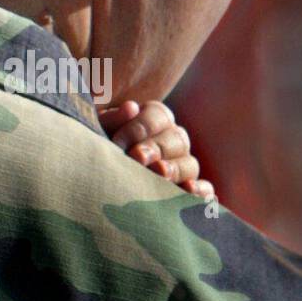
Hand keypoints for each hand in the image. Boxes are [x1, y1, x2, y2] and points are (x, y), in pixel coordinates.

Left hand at [98, 100, 214, 200]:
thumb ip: (113, 119)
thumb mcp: (100, 131)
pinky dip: (202, 191)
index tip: (117, 142)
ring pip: (190, 164)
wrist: (96, 175)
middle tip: (137, 157)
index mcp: (154, 117)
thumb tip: (131, 108)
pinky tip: (191, 192)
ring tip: (160, 174)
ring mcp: (183, 165)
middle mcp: (173, 139)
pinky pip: (205, 190)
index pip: (158, 116)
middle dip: (155, 148)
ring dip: (175, 169)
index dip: (139, 128)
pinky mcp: (188, 190)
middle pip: (176, 139)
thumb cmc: (99, 147)